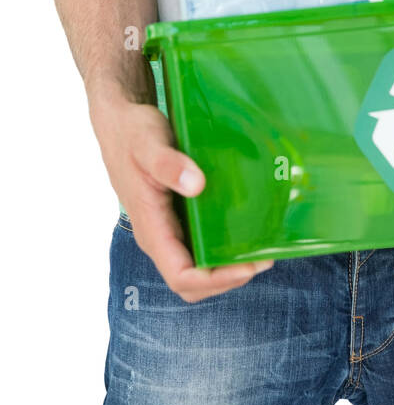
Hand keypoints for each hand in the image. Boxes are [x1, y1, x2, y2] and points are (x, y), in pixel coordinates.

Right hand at [90, 91, 273, 301]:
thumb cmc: (132, 133)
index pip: (181, 276)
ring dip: (228, 266)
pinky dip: (223, 247)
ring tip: (262, 249)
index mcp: (150, 228)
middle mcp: (158, 235)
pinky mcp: (176, 216)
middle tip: (264, 259)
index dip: (215, 280)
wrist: (120, 122)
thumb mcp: (148, 143)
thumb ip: (168, 164)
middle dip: (228, 278)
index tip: (246, 266)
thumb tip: (196, 185)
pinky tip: (246, 228)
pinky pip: (200, 244)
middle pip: (192, 282)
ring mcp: (167, 228)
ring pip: (197, 267)